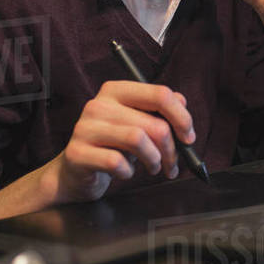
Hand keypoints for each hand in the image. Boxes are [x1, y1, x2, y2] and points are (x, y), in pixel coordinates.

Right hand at [50, 81, 194, 203]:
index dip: (181, 117)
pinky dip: (129, 172)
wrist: (75, 172)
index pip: (160, 94)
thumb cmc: (111, 146)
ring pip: (137, 139)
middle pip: (153, 123)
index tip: (188, 137)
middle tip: (172, 163)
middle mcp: (98, 104)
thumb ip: (158, 111)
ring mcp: (85, 127)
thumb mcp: (138, 123)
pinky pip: (116, 162)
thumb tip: (181, 102)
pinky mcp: (77, 152)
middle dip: (171, 149)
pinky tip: (126, 173)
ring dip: (153, 160)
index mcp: (116, 91)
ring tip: (153, 167)